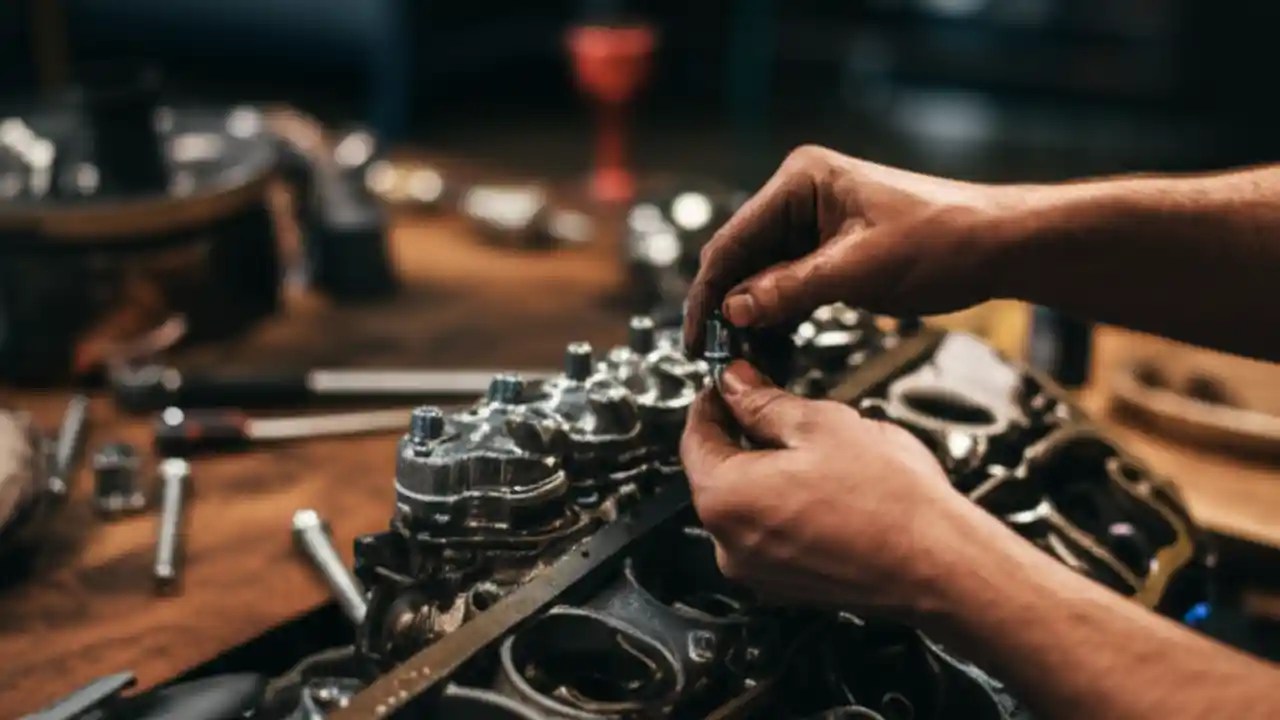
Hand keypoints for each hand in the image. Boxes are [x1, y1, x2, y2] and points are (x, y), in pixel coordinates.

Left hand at [680, 360, 1013, 618]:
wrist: (942, 565)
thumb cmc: (889, 501)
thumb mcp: (819, 424)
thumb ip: (763, 401)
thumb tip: (736, 383)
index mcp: (725, 499)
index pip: (695, 436)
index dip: (714, 400)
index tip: (732, 381)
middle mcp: (730, 544)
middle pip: (719, 473)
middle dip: (744, 435)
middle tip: (778, 404)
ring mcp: (758, 571)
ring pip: (748, 503)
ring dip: (769, 470)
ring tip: (816, 448)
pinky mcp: (788, 586)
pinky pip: (772, 533)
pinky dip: (788, 505)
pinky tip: (828, 487)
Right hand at [684, 145, 1019, 351]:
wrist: (999, 245)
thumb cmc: (942, 240)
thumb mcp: (858, 269)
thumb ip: (790, 289)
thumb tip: (734, 310)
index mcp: (800, 181)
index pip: (734, 240)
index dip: (710, 292)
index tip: (697, 338)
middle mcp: (800, 197)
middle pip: (742, 258)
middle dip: (728, 308)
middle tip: (717, 358)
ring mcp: (814, 224)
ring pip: (763, 277)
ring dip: (752, 317)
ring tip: (743, 361)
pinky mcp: (830, 252)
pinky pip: (790, 286)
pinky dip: (780, 317)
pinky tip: (772, 349)